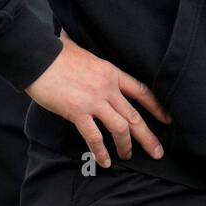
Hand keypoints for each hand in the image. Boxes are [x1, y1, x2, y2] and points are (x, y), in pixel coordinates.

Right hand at [26, 31, 171, 167]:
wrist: (38, 57)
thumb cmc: (56, 52)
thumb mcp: (84, 52)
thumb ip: (90, 56)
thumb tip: (81, 44)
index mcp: (111, 72)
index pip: (141, 91)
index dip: (156, 107)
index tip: (167, 119)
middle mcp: (108, 87)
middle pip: (135, 115)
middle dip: (148, 137)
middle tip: (157, 152)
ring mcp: (94, 100)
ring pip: (120, 128)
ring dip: (126, 146)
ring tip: (127, 157)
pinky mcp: (78, 112)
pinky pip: (94, 136)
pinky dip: (100, 151)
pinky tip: (103, 162)